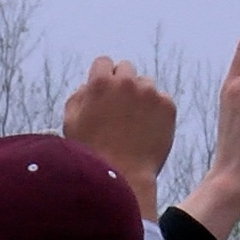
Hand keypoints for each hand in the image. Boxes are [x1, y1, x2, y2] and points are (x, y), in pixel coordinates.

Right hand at [62, 56, 176, 221]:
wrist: (124, 177)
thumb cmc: (93, 154)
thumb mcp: (72, 123)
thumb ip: (78, 97)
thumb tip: (88, 85)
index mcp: (100, 82)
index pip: (104, 62)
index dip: (103, 77)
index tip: (105, 92)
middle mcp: (126, 82)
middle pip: (126, 69)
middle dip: (123, 83)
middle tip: (120, 108)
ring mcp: (149, 93)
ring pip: (146, 84)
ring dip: (141, 96)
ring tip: (134, 124)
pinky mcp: (168, 107)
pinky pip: (162, 100)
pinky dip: (157, 111)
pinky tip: (148, 130)